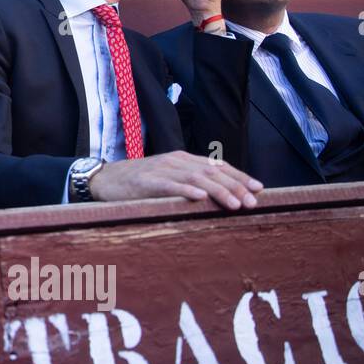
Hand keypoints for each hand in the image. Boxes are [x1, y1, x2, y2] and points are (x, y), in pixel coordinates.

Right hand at [89, 151, 262, 209]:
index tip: (259, 189)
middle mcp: (176, 160)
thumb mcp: (168, 179)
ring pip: (197, 178)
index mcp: (183, 159)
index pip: (218, 166)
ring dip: (219, 191)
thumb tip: (218, 195)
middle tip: (253, 202)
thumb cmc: (138, 184)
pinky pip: (170, 185)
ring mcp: (161, 169)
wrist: (104, 179)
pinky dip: (186, 190)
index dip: (239, 176)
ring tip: (235, 203)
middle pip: (212, 171)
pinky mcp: (147, 181)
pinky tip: (201, 197)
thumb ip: (189, 182)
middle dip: (236, 186)